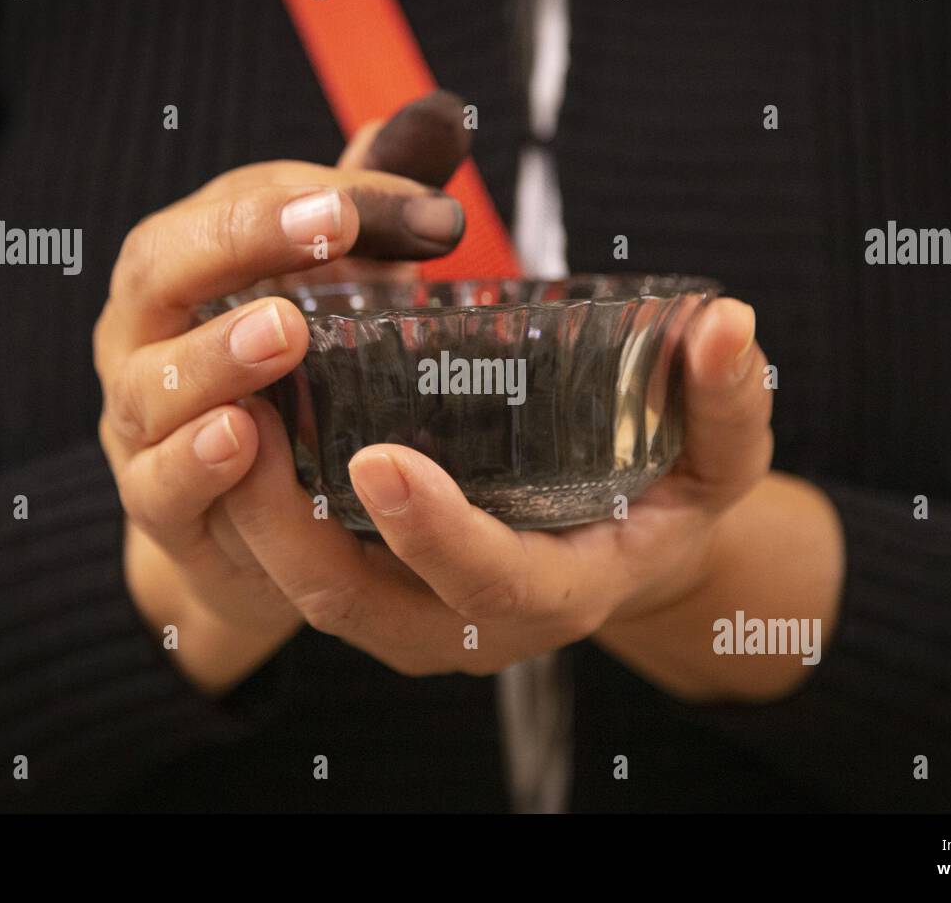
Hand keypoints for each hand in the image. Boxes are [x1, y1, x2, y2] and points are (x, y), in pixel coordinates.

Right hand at [94, 108, 468, 692]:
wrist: (243, 526)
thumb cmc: (290, 385)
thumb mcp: (331, 293)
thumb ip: (370, 209)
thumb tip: (439, 113)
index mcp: (183, 267)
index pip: (234, 204)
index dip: (314, 194)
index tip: (414, 201)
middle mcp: (143, 335)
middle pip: (162, 268)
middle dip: (244, 239)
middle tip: (337, 223)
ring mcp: (140, 423)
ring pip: (153, 382)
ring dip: (217, 357)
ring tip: (285, 332)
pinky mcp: (157, 506)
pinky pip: (160, 483)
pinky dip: (195, 461)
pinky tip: (242, 438)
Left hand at [220, 296, 843, 697]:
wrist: (625, 547)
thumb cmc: (669, 496)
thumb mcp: (721, 453)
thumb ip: (728, 399)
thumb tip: (730, 324)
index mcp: (563, 593)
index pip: (492, 583)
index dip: (439, 533)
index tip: (379, 456)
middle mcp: (475, 626)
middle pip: (364, 604)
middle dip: (291, 527)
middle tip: (246, 421)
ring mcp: (416, 616)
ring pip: (311, 591)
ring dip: (253, 515)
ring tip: (220, 411)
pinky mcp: (379, 587)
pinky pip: (301, 564)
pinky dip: (256, 507)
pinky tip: (233, 420)